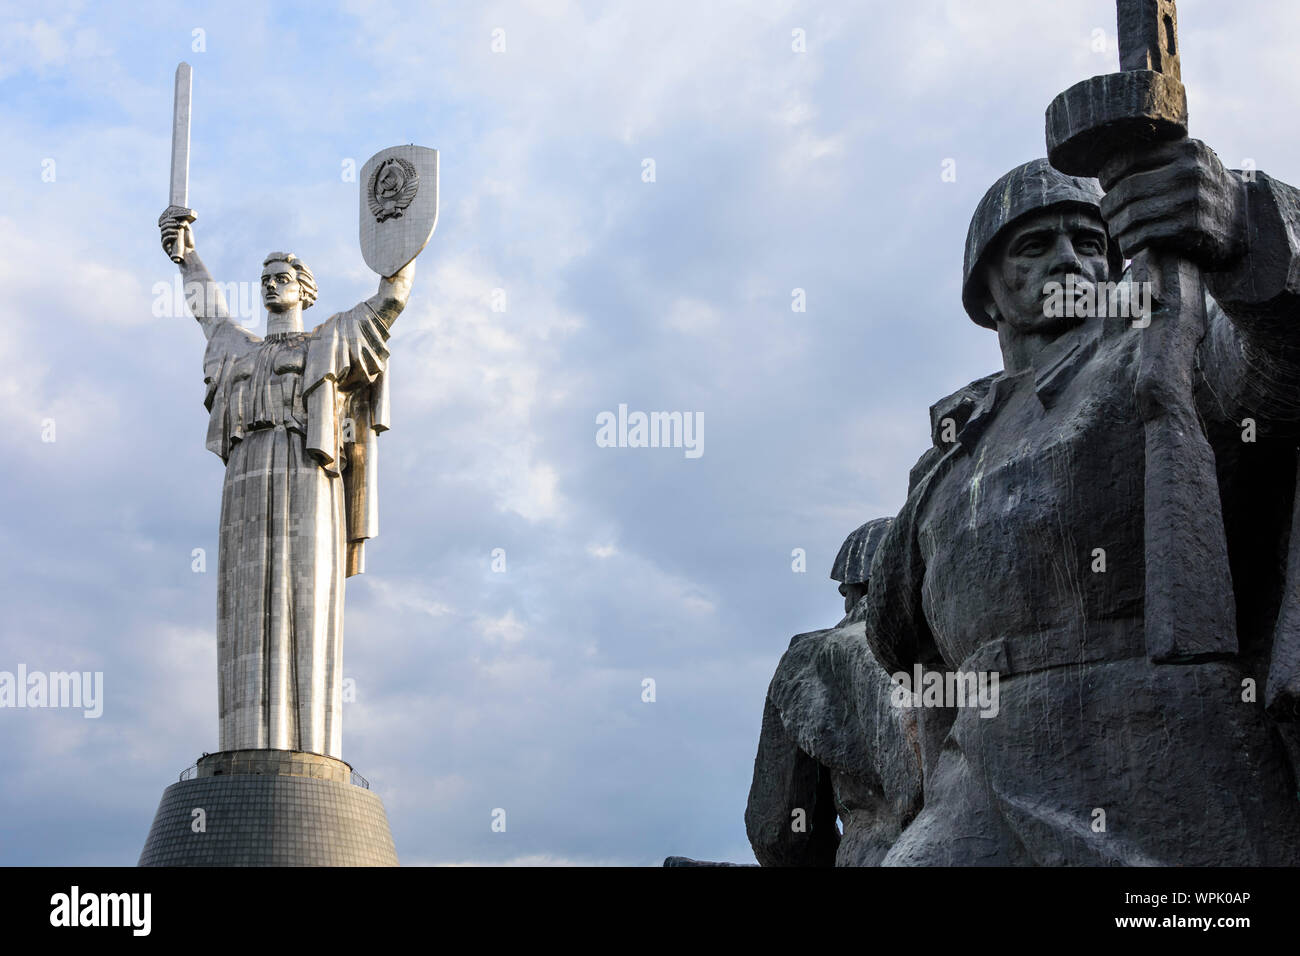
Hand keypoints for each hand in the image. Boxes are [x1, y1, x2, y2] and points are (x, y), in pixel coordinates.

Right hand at [158, 205, 196, 263]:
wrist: (189, 253)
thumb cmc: (188, 242)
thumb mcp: (187, 231)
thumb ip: (184, 223)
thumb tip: (180, 219)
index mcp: (170, 230)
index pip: (165, 223)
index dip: (169, 220)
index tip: (175, 220)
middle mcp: (165, 235)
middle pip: (163, 226)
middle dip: (169, 224)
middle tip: (176, 224)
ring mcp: (164, 240)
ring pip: (163, 232)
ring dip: (170, 230)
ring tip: (177, 230)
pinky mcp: (165, 246)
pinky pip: (165, 239)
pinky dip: (170, 236)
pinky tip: (176, 236)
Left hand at [1098, 139, 1246, 270]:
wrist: (1245, 219)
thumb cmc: (1204, 190)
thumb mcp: (1192, 162)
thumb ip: (1160, 157)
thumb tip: (1106, 168)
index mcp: (1186, 150)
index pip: (1129, 158)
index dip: (1109, 175)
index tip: (1107, 186)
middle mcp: (1189, 172)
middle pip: (1127, 189)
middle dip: (1110, 205)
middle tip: (1109, 214)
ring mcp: (1190, 200)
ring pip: (1131, 215)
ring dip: (1117, 228)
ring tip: (1118, 232)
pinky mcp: (1189, 229)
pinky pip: (1142, 236)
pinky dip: (1129, 244)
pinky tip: (1130, 246)